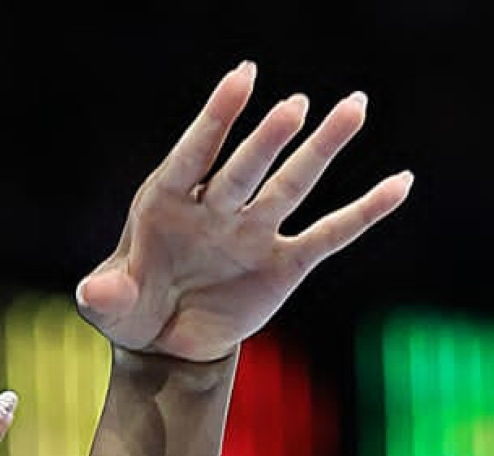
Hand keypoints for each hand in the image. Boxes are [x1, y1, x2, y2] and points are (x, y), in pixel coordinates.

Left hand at [75, 63, 414, 364]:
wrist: (166, 341)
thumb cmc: (133, 308)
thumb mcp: (110, 306)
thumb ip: (104, 294)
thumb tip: (94, 292)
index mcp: (170, 201)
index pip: (195, 153)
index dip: (217, 117)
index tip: (243, 77)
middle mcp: (218, 206)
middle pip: (246, 167)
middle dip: (268, 140)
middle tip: (295, 108)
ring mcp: (254, 230)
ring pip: (293, 185)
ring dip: (322, 149)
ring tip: (354, 106)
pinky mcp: (284, 262)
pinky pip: (330, 235)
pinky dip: (364, 212)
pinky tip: (399, 184)